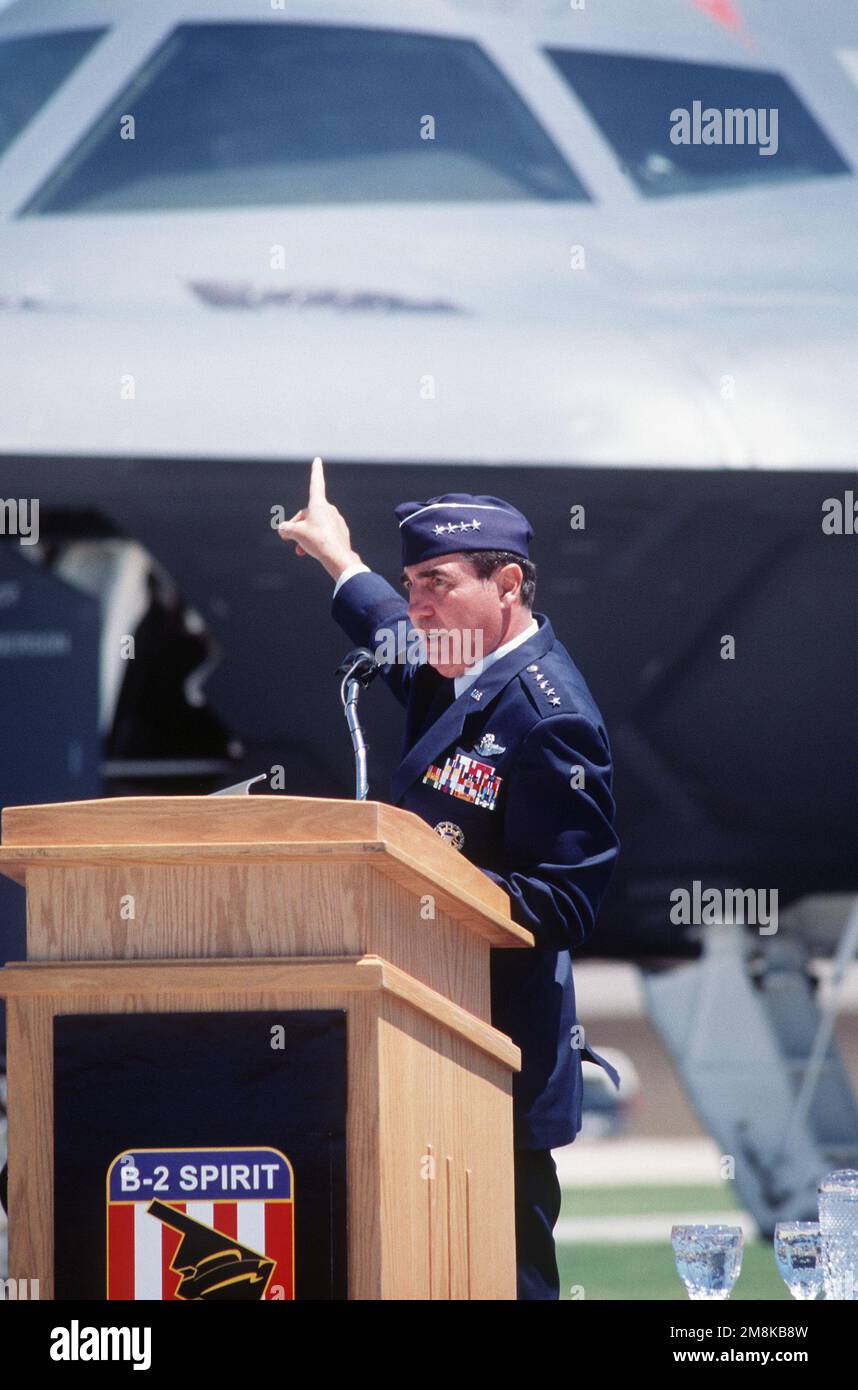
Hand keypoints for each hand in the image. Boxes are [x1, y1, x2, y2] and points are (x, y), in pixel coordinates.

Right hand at [277, 457, 361, 580]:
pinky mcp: (341, 532)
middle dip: (297, 526)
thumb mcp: (296, 533)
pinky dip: (316, 540)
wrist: (338, 558)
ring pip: (315, 525)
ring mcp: (336, 521)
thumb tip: (283, 529)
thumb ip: (286, 528)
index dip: (315, 471)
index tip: (318, 459)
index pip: (316, 483)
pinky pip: (324, 533)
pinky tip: (314, 551)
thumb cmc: (317, 541)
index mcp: (318, 504)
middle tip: (289, 539)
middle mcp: (329, 509)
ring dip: (305, 536)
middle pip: (307, 514)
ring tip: (300, 550)